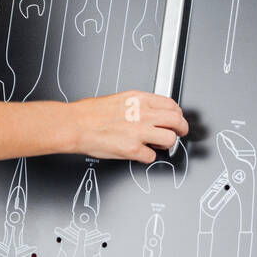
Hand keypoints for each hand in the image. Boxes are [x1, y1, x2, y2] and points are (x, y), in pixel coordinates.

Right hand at [65, 91, 189, 162]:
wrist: (75, 124)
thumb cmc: (90, 113)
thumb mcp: (120, 99)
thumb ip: (139, 105)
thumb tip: (151, 112)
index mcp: (140, 99)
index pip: (172, 105)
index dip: (177, 114)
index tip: (176, 119)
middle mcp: (143, 114)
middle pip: (177, 121)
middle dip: (181, 129)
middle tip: (179, 133)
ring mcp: (139, 132)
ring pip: (170, 139)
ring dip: (166, 144)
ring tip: (158, 145)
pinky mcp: (133, 149)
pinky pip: (152, 157)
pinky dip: (147, 157)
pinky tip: (140, 153)